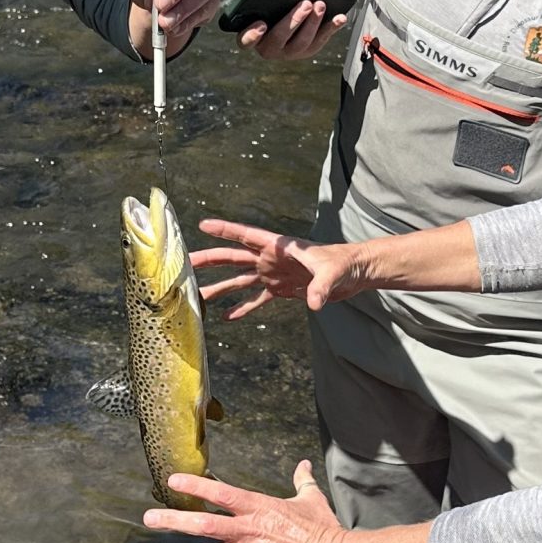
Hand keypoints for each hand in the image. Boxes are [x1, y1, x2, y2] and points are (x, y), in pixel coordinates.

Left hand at [146, 460, 343, 542]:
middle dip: (173, 521)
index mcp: (260, 507)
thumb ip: (302, 481)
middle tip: (149, 519)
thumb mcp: (312, 500)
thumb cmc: (326, 530)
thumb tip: (303, 465)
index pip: (221, 493)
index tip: (172, 481)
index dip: (195, 486)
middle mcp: (248, 530)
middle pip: (203, 524)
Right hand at [190, 218, 370, 320]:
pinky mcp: (282, 289)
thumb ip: (322, 286)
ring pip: (240, 280)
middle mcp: (270, 259)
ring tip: (199, 298)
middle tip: (186, 265)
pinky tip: (227, 317)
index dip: (225, 230)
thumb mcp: (332, 272)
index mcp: (278, 247)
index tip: (202, 226)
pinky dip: (243, 308)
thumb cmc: (344, 263)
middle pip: (234, 258)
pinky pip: (257, 299)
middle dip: (210, 261)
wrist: (355, 273)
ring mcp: (273, 274)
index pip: (246, 236)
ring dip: (220, 289)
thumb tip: (314, 303)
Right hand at [240, 0, 355, 59]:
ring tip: (320, 4)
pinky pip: (320, 40)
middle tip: (306, 3)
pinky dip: (331, 27)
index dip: (252, 34)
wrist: (285, 15)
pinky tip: (340, 17)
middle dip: (294, 20)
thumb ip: (269, 3)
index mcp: (252, 37)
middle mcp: (269, 49)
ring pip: (301, 42)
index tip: (262, 23)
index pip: (245, 41)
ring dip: (313, 22)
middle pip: (278, 39)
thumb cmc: (270, 7)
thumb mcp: (266, 5)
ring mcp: (289, 53)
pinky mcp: (307, 51)